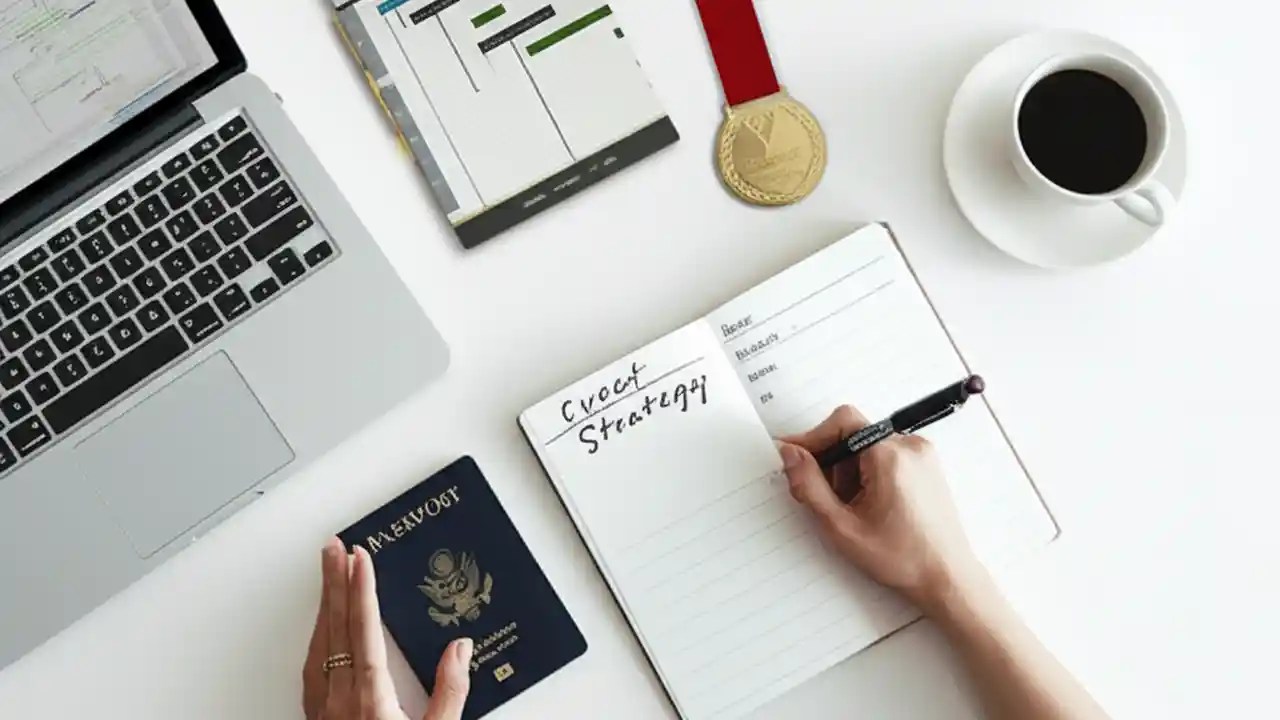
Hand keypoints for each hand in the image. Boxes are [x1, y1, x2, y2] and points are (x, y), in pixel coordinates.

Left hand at [303, 538, 472, 719]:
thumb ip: (449, 692)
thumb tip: (460, 649)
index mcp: (371, 701)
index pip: (364, 631)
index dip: (362, 590)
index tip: (359, 558)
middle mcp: (341, 702)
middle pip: (336, 629)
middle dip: (336, 583)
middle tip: (333, 549)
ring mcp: (323, 710)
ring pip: (319, 646)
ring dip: (325, 606)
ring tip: (329, 577)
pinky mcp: (317, 719)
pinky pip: (312, 668)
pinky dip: (318, 637)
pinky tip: (321, 629)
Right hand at [779, 405, 983, 612]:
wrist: (945, 577)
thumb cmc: (903, 558)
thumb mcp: (841, 526)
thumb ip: (809, 485)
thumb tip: (791, 454)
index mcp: (890, 456)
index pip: (841, 422)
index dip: (812, 438)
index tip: (795, 457)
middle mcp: (910, 447)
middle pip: (853, 434)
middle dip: (832, 462)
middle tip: (828, 497)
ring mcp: (921, 454)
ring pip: (867, 445)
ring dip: (850, 470)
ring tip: (856, 508)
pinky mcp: (925, 465)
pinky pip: (886, 455)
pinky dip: (869, 473)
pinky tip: (872, 505)